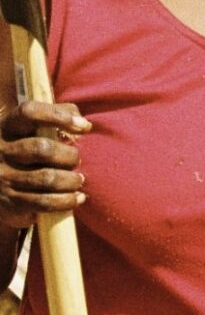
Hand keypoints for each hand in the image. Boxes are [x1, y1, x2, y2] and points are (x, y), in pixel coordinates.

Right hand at [0, 101, 88, 230]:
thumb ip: (58, 115)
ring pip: (46, 177)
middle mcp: (1, 150)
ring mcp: (3, 176)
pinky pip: (44, 202)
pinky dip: (67, 200)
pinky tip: (77, 198)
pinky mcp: (10, 201)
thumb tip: (83, 123)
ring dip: (71, 180)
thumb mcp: (34, 128)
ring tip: (78, 180)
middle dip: (69, 155)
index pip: (29, 112)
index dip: (58, 116)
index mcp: (8, 126)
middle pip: (42, 148)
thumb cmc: (26, 150)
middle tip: (76, 161)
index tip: (85, 127)